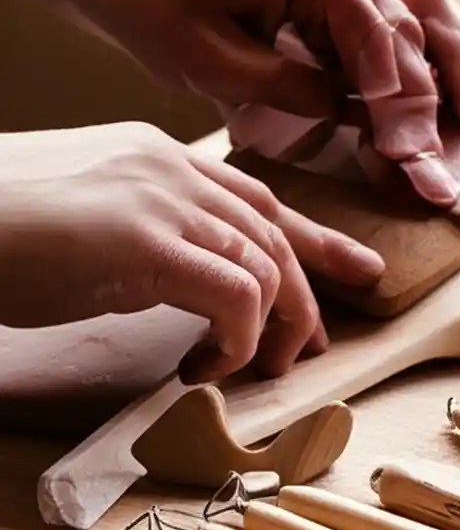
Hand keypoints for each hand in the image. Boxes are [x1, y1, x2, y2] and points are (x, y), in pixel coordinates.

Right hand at [0, 122, 385, 382]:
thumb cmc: (5, 241)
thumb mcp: (97, 227)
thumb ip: (152, 236)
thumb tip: (191, 278)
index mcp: (163, 161)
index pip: (260, 198)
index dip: (314, 240)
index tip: (355, 271)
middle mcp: (174, 171)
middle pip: (276, 232)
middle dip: (308, 295)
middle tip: (315, 345)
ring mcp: (163, 202)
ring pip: (268, 266)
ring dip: (273, 329)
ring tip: (251, 368)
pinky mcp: (147, 245)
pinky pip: (237, 295)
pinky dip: (238, 339)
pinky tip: (206, 366)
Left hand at [89, 0, 459, 203]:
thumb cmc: (172, 21)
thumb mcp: (212, 62)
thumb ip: (284, 84)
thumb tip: (345, 108)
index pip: (370, 22)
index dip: (392, 81)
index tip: (401, 136)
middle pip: (414, 22)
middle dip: (432, 89)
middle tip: (434, 148)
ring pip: (429, 21)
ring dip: (454, 70)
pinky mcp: (355, 21)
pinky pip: (413, 38)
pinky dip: (439, 71)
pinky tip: (457, 106)